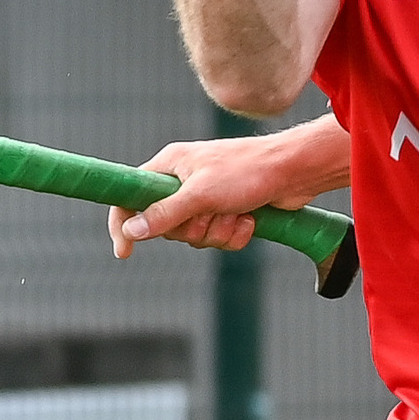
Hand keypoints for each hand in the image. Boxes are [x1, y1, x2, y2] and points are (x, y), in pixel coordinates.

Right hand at [110, 135, 328, 258]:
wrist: (294, 171)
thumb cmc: (247, 170)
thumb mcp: (201, 194)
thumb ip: (164, 213)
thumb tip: (131, 230)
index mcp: (170, 167)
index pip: (132, 196)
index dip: (124, 223)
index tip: (124, 252)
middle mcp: (185, 182)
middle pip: (168, 226)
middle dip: (193, 228)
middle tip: (211, 213)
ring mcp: (208, 198)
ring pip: (196, 236)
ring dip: (218, 232)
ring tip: (236, 213)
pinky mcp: (228, 211)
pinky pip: (219, 239)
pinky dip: (235, 234)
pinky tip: (250, 218)